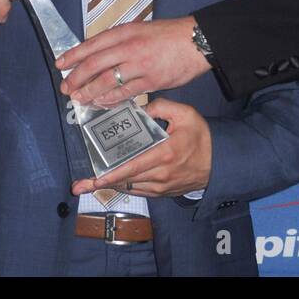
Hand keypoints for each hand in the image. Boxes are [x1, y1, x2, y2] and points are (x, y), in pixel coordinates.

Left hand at [56, 16, 208, 106]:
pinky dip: (110, 99)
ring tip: (79, 98)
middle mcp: (129, 47)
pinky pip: (126, 93)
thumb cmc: (168, 35)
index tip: (60, 64)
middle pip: (95, 64)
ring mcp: (140, 65)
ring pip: (107, 81)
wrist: (196, 41)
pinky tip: (101, 103)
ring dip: (90, 91)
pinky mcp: (152, 81)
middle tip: (66, 88)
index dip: (73, 55)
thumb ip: (119, 41)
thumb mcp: (139, 29)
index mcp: (125, 32)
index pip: (92, 44)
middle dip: (77, 77)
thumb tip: (96, 54)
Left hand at [71, 99, 211, 197]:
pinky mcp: (163, 192)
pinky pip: (139, 191)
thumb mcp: (186, 114)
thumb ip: (162, 106)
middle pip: (126, 181)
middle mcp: (160, 174)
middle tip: (79, 186)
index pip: (133, 166)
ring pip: (130, 188)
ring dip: (110, 186)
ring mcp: (161, 186)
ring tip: (88, 184)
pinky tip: (111, 183)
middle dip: (101, 184)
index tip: (95, 178)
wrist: (220, 161)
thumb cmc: (201, 136)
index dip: (112, 174)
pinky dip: (124, 187)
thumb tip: (142, 106)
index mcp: (164, 154)